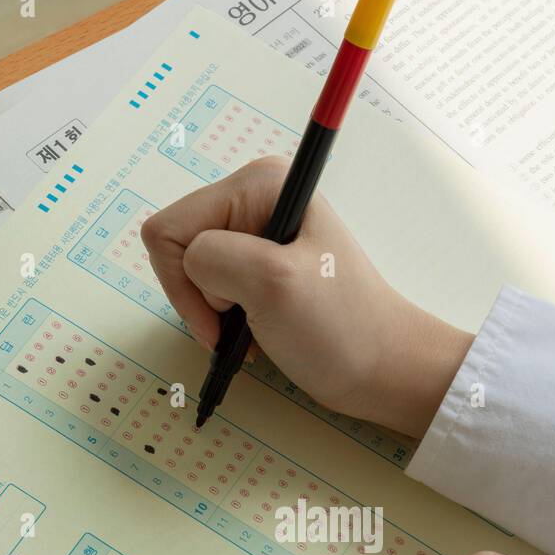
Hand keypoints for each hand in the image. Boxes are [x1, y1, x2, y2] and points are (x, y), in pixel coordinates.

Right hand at [141, 157, 472, 437]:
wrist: (384, 369)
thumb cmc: (339, 328)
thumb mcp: (270, 283)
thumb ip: (212, 257)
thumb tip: (190, 263)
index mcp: (258, 185)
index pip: (171, 227)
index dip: (183, 280)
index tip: (220, 316)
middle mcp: (255, 198)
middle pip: (178, 247)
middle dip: (198, 296)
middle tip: (237, 324)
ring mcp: (258, 233)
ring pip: (192, 272)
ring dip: (212, 312)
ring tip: (253, 330)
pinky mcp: (262, 266)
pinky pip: (214, 288)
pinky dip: (224, 318)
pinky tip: (254, 333)